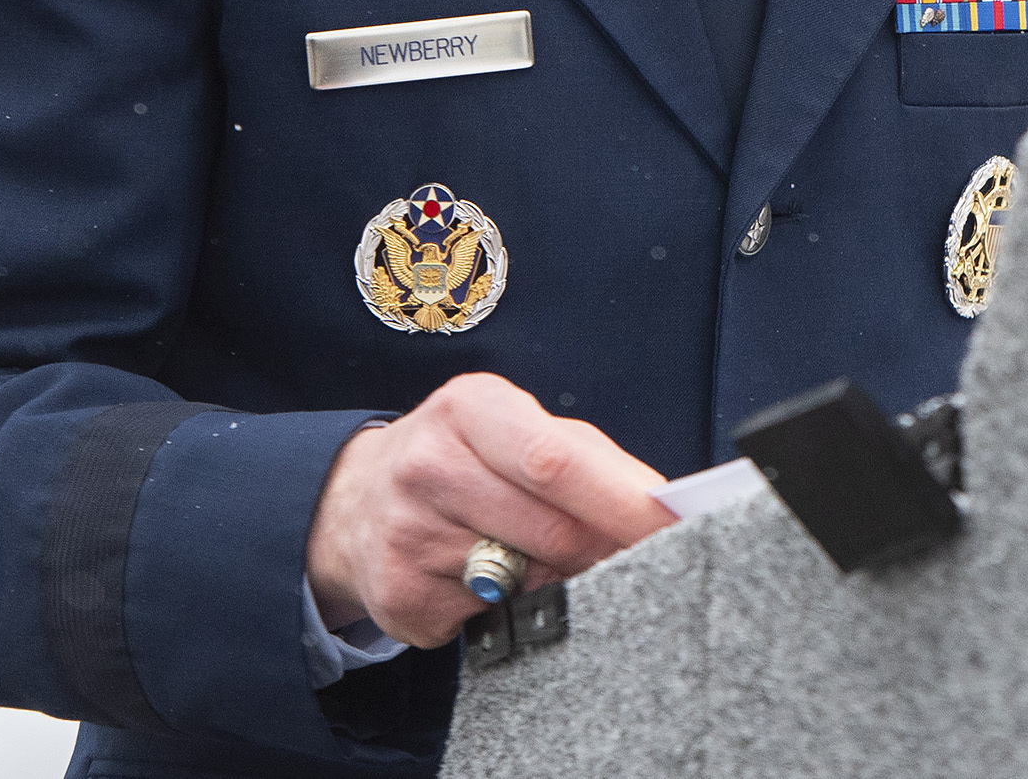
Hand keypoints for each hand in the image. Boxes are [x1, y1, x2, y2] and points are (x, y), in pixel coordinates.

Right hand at [305, 372, 675, 646]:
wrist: (355, 500)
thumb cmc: (464, 454)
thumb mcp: (517, 426)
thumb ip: (587, 459)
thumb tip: (658, 506)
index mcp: (470, 409)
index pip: (555, 460)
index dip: (621, 501)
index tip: (671, 527)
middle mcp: (428, 467)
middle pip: (549, 529)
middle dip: (604, 550)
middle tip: (635, 556)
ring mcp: (407, 537)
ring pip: (525, 580)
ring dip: (556, 579)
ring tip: (542, 555)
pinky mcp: (400, 598)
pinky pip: (488, 619)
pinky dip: (509, 605)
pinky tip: (488, 578)